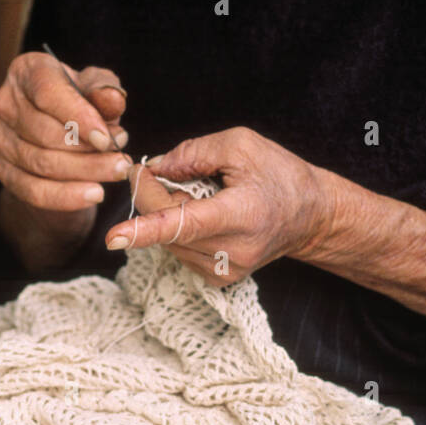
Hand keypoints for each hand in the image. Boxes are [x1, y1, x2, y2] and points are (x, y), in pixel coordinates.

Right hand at [0, 51, 131, 268]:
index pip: (48, 93)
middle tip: (122, 160)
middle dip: (88, 152)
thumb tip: (113, 100)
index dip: (79, 117)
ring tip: (116, 172)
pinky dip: (65, 196)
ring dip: (84, 172)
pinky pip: (31, 190)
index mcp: (27, 71)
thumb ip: (105, 90)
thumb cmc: (83, 99)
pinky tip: (94, 194)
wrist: (63, 129)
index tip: (107, 139)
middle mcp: (5, 103)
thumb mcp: (97, 86)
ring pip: (41, 163)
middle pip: (45, 133)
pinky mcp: (3, 170)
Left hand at [105, 128, 335, 285]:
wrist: (311, 215)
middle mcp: (233, 250)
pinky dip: (180, 229)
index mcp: (242, 214)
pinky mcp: (219, 279)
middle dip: (154, 194)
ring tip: (201, 196)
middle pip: (167, 225)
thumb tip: (153, 170)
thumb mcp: (241, 145)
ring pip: (168, 240)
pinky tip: (204, 216)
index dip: (146, 229)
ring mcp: (226, 270)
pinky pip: (178, 250)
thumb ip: (192, 153)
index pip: (186, 223)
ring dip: (168, 213)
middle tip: (160, 171)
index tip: (113, 237)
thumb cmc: (279, 174)